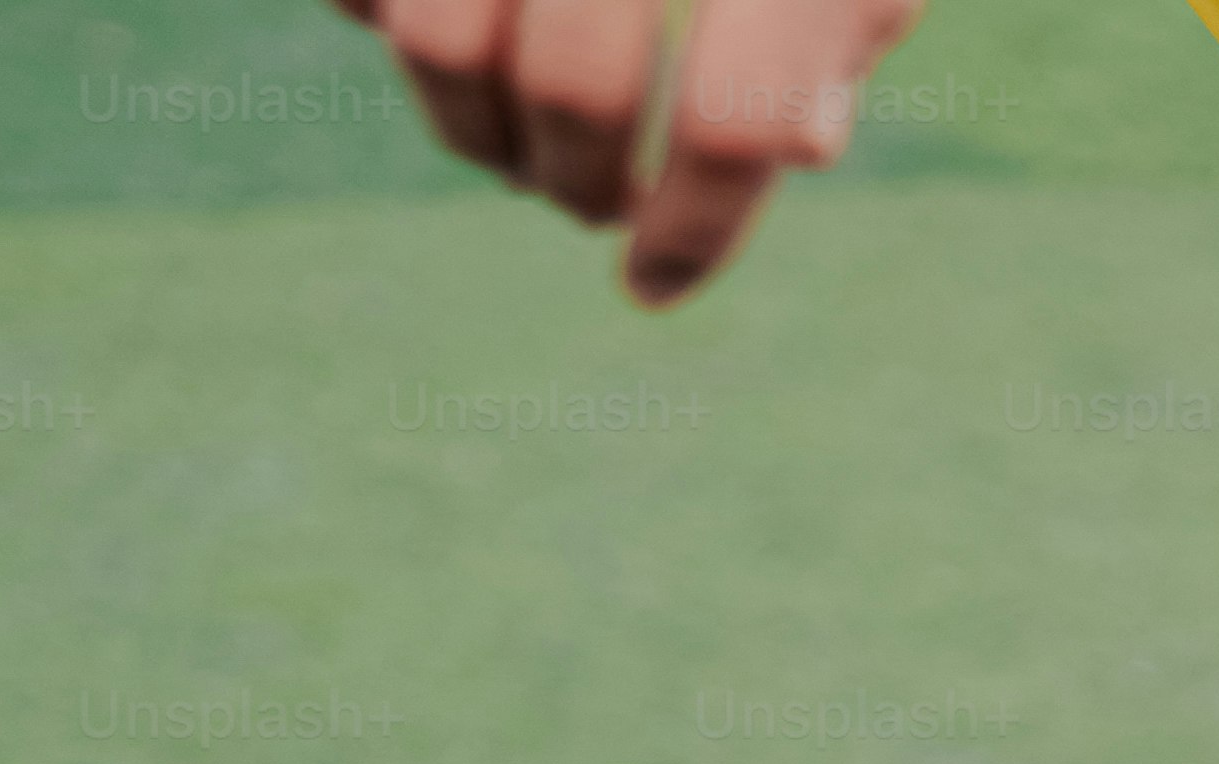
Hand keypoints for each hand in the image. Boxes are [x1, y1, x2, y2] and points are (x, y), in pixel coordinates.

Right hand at [329, 0, 921, 307]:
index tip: (654, 282)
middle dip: (576, 179)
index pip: (742, 113)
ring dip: (472, 126)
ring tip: (516, 146)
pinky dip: (381, 17)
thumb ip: (837, 20)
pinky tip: (436, 25)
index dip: (698, 222)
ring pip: (439, 37)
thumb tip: (800, 145)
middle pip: (575, 80)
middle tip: (590, 204)